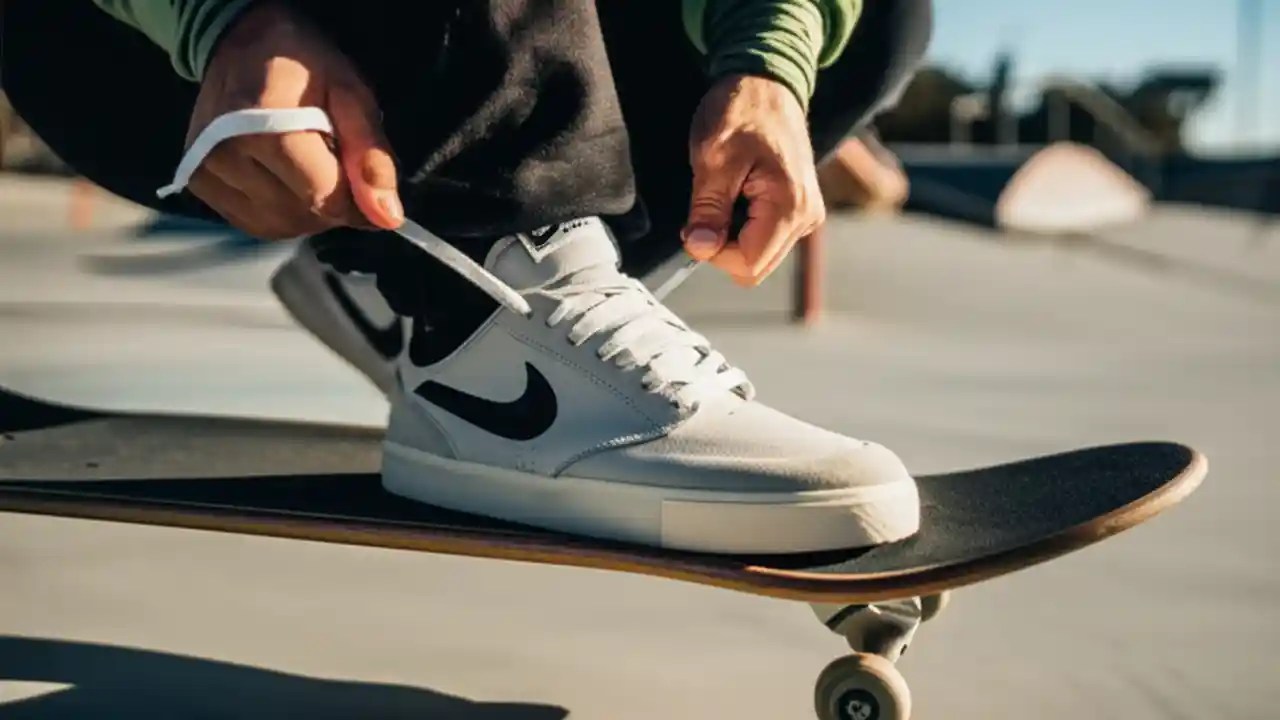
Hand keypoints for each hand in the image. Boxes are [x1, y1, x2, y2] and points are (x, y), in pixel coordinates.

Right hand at [185, 1, 401, 238]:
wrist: (242, 44)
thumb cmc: (302, 63)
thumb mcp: (351, 94)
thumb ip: (371, 155)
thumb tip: (387, 217)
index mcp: (264, 128)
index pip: (324, 196)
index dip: (357, 202)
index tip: (367, 186)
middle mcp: (226, 154)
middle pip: (302, 215)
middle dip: (333, 203)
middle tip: (337, 166)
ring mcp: (206, 171)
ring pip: (279, 225)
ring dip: (308, 212)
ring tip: (312, 169)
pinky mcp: (199, 183)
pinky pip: (254, 223)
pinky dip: (281, 213)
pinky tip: (288, 182)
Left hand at [682, 74, 824, 285]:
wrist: (767, 82)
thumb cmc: (741, 110)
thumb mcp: (713, 157)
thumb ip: (707, 208)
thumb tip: (700, 249)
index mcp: (790, 205)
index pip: (748, 264)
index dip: (713, 253)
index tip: (693, 224)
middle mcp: (807, 217)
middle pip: (755, 267)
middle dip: (722, 247)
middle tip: (704, 208)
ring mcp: (806, 216)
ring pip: (758, 256)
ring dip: (731, 235)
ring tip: (723, 194)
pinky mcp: (799, 211)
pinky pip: (765, 239)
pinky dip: (743, 227)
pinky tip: (737, 195)